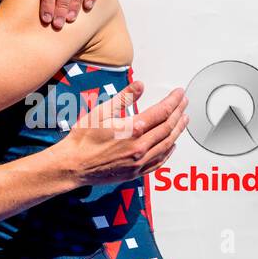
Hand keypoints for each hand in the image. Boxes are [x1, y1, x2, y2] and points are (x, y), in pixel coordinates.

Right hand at [55, 83, 186, 185]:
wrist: (72, 165)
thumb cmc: (82, 139)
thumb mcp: (101, 112)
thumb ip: (123, 98)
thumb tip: (140, 85)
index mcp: (133, 129)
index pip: (161, 112)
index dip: (173, 101)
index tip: (179, 93)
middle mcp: (140, 147)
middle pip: (168, 127)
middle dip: (179, 113)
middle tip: (185, 103)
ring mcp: (139, 161)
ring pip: (167, 144)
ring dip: (178, 131)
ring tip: (184, 120)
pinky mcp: (135, 172)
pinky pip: (159, 162)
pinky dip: (168, 152)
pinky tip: (172, 146)